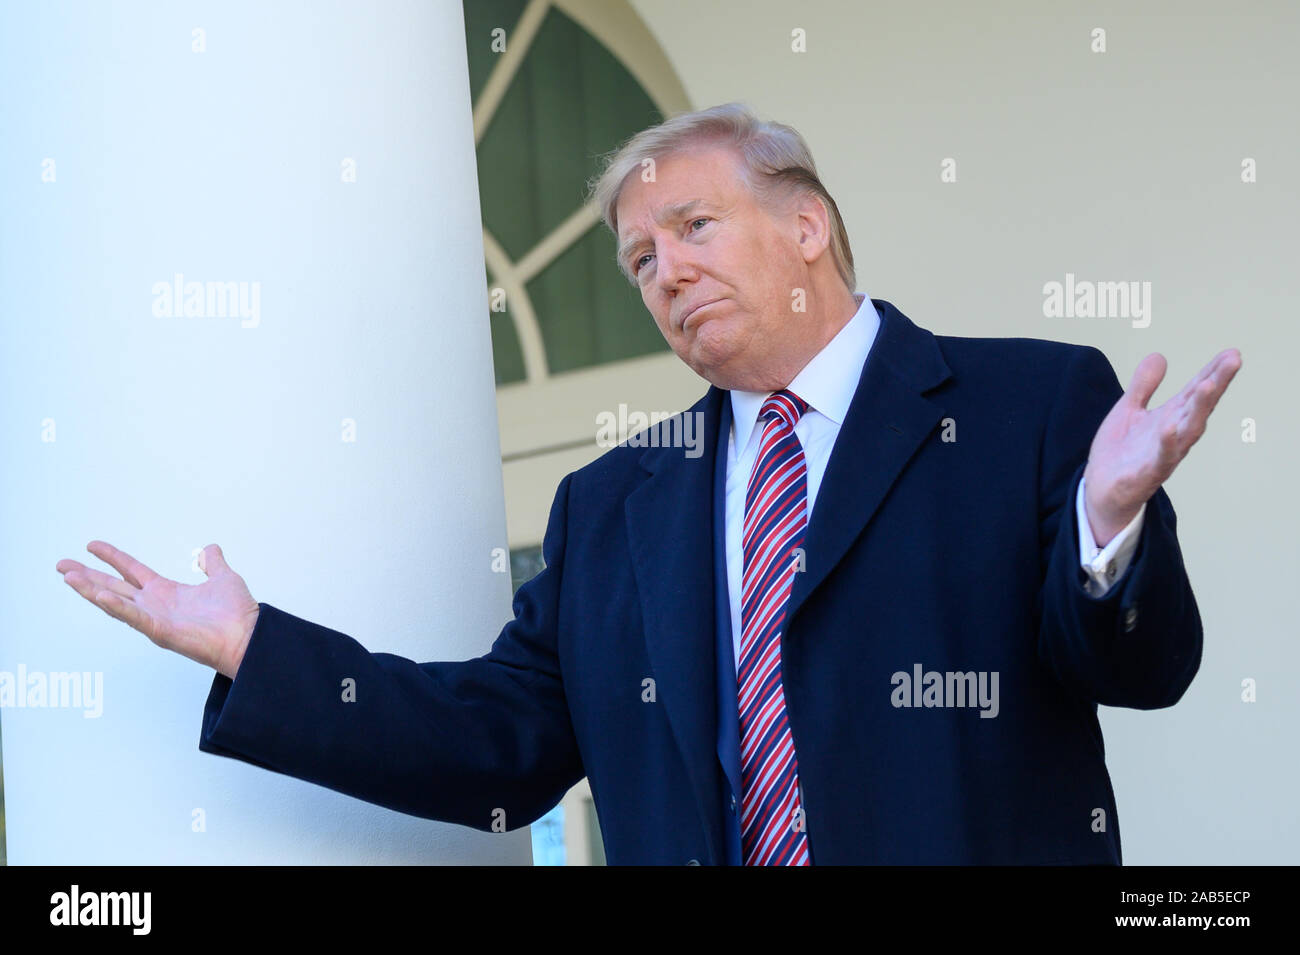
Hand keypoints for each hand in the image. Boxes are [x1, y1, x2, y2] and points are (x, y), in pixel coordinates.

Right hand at [56, 541, 259, 678]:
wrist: (249, 637)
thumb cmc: (237, 614)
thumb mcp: (224, 578)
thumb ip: (213, 563)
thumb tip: (209, 549)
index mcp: (166, 592)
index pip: (132, 570)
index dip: (113, 557)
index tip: (91, 545)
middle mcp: (156, 605)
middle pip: (114, 586)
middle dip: (87, 576)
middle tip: (61, 565)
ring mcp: (155, 619)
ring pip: (116, 602)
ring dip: (91, 590)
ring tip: (70, 577)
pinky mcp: (161, 632)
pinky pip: (135, 617)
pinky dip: (118, 607)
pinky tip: (100, 595)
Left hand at [1083, 348, 1241, 545]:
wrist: (1101, 490)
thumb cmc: (1120, 452)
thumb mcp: (1128, 410)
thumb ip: (1143, 386)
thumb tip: (1159, 356)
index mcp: (1170, 417)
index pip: (1196, 391)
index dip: (1214, 372)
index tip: (1232, 352)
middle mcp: (1174, 434)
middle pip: (1200, 406)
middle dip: (1216, 383)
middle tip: (1233, 361)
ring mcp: (1163, 453)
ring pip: (1188, 430)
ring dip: (1199, 408)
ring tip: (1208, 384)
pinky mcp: (1146, 473)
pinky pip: (1161, 458)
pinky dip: (1167, 443)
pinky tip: (1170, 427)